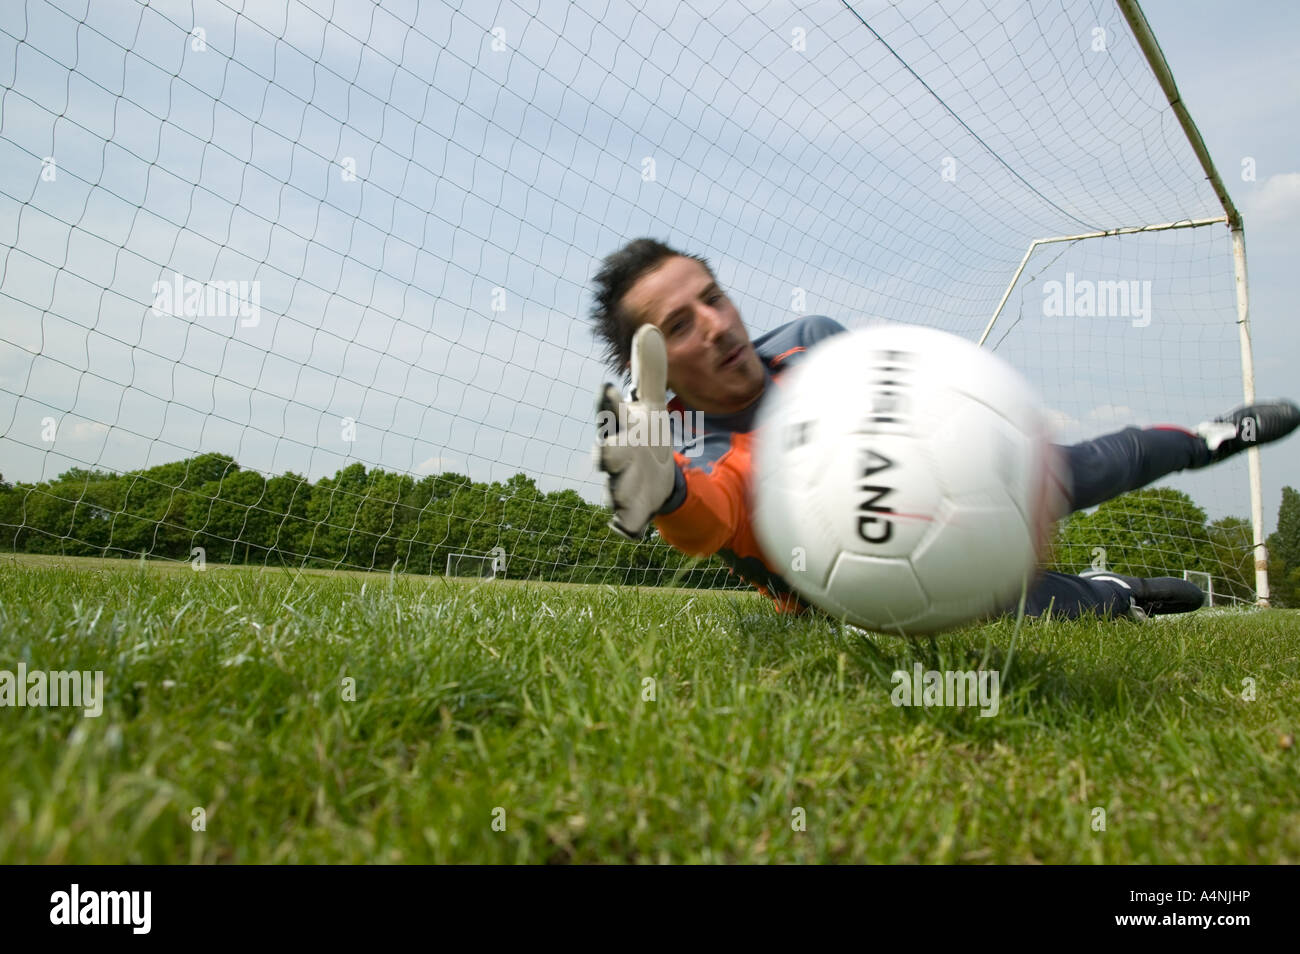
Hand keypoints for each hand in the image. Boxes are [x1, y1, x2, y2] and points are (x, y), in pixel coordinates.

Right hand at [594, 324, 678, 539]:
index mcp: (620, 428)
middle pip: (607, 453)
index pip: (611, 412)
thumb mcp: (652, 404)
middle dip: (608, 452)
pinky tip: (627, 530)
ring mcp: (619, 483)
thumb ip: (650, 371)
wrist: (655, 475)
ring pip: (613, 487)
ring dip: (616, 489)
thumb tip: (650, 328)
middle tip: (606, 452)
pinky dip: (625, 524)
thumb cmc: (646, 435)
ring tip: (618, 493)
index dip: (609, 402)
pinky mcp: (629, 508)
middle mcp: (615, 456)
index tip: (608, 388)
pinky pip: (624, 518)